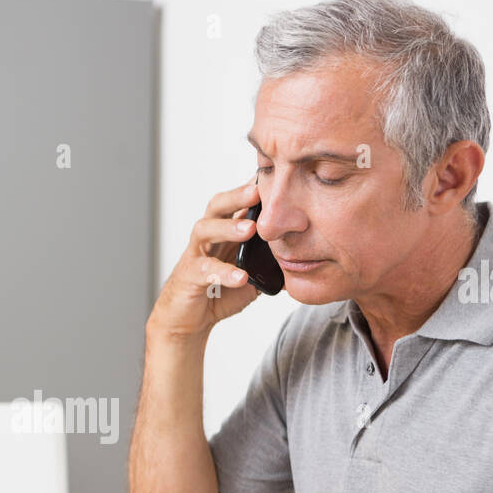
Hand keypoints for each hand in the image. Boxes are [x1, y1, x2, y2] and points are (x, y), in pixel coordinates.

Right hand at [148, 177, 262, 339]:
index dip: (252, 186)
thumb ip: (270, 261)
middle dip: (238, 195)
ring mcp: (196, 253)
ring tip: (250, 229)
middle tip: (258, 191)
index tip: (275, 172)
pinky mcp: (189, 275)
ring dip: (228, 227)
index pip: (238, 202)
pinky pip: (205, 270)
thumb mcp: (252, 273)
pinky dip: (224, 273)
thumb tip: (303, 257)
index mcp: (225, 231)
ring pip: (205, 229)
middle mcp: (209, 236)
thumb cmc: (217, 292)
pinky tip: (241, 276)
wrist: (189, 320)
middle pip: (218, 205)